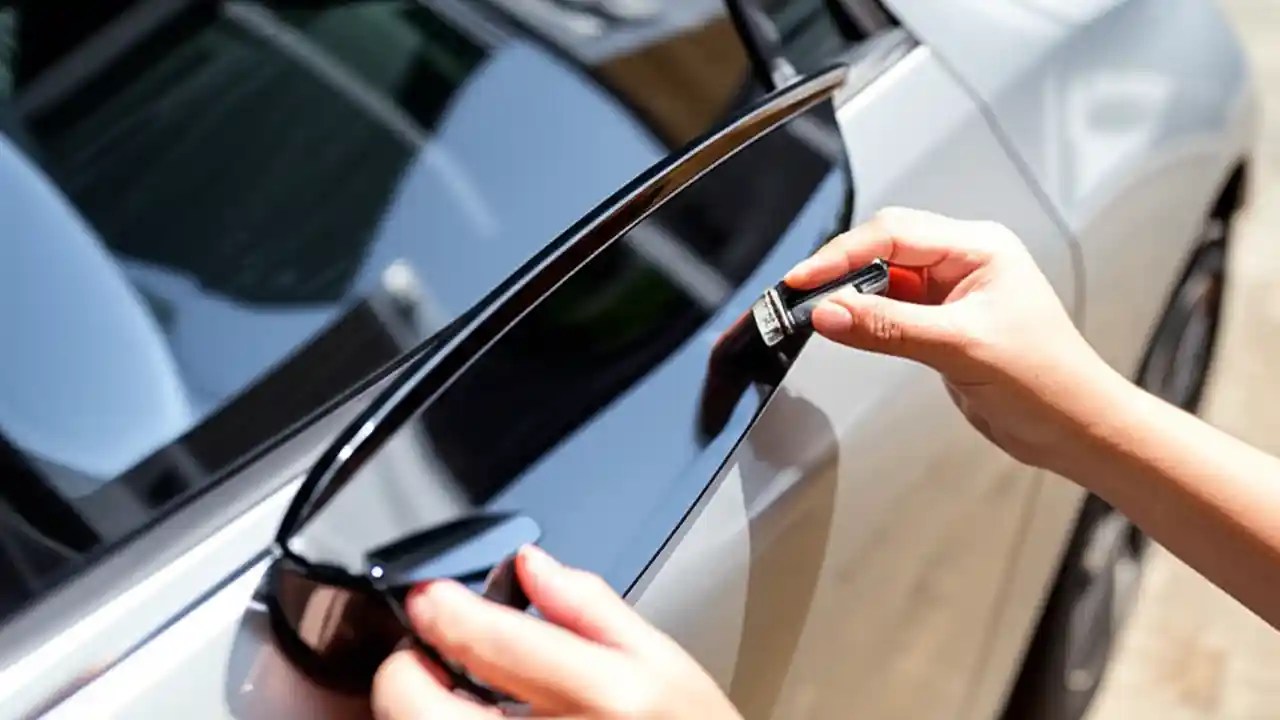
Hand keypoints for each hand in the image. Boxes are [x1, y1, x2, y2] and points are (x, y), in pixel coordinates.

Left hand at [371, 545, 740, 718]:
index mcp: (604, 694)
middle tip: (427, 651)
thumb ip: (589, 605)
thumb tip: (529, 563)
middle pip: (420, 706)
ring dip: (419, 703)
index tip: (426, 595)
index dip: (441, 609)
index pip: (490, 642)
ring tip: (453, 688)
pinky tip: (472, 715)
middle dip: (409, 668)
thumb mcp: (661, 659)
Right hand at [785, 207, 1122, 469]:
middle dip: (840, 270)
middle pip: (883, 248)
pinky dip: (865, 318)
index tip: (804, 280)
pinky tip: (849, 329)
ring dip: (851, 296)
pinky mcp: (941, 324)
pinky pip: (891, 309)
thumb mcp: (959, 348)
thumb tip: (830, 312)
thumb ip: (888, 328)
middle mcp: (965, 261)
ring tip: (819, 316)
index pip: (893, 234)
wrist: (1075, 427)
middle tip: (802, 297)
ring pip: (883, 279)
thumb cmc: (1048, 381)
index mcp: (979, 247)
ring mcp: (952, 293)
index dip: (842, 254)